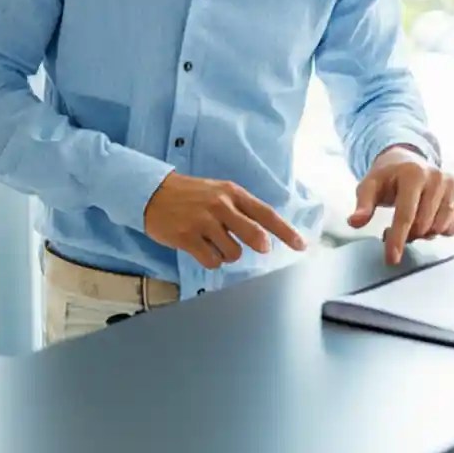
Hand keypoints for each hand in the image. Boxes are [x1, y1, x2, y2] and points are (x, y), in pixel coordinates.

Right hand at [144, 172, 305, 268]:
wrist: (152, 192)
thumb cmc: (191, 194)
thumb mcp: (219, 191)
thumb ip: (241, 209)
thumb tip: (265, 235)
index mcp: (232, 193)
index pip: (266, 214)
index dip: (286, 232)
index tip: (301, 245)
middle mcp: (220, 206)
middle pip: (255, 234)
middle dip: (260, 244)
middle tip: (261, 248)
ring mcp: (203, 222)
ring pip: (233, 252)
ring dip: (227, 254)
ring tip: (213, 242)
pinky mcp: (187, 237)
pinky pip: (212, 261)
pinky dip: (211, 260)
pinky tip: (201, 248)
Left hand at [347, 145, 453, 264]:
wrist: (410, 161)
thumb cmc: (388, 178)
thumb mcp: (370, 186)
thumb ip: (363, 204)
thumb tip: (354, 222)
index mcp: (413, 173)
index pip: (405, 214)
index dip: (398, 239)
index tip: (391, 259)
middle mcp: (438, 177)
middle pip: (424, 225)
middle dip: (409, 235)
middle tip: (399, 229)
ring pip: (441, 228)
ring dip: (425, 234)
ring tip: (414, 222)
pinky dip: (441, 230)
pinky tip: (430, 219)